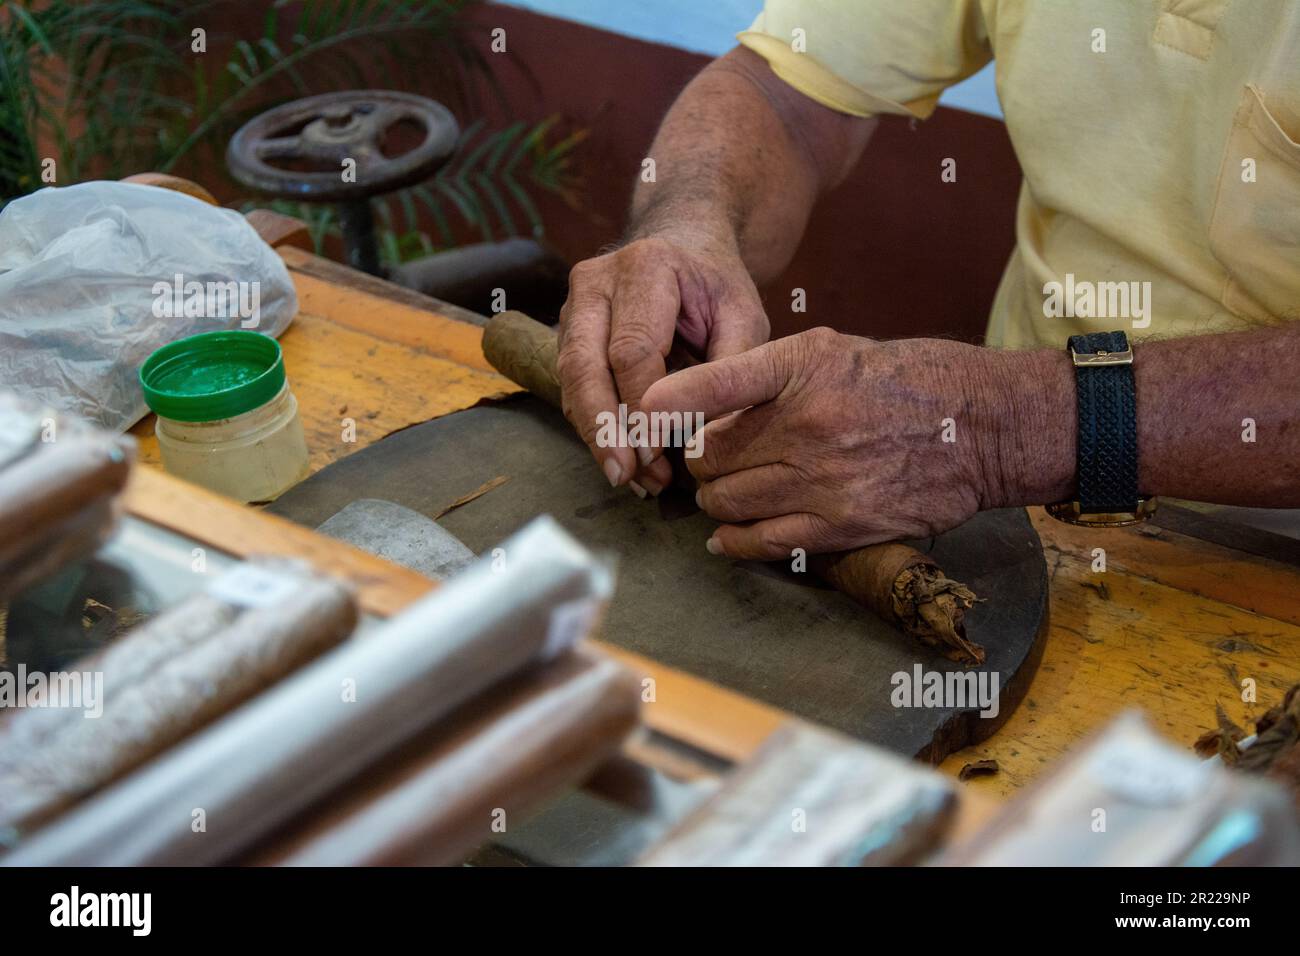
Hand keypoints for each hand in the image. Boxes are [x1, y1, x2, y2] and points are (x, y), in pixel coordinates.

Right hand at [557, 232, 768, 494]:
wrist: (683, 247)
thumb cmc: (716, 285)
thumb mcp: (743, 315)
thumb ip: (733, 366)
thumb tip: (713, 432)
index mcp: (646, 268)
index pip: (633, 349)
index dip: (643, 406)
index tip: (659, 452)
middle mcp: (597, 281)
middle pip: (585, 366)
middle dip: (604, 428)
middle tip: (626, 476)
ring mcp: (573, 305)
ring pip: (571, 381)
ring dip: (598, 436)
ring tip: (631, 479)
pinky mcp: (565, 332)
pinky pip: (572, 388)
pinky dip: (595, 428)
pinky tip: (623, 463)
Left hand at [641, 327, 1072, 558]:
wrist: (980, 426)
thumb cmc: (901, 380)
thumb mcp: (829, 349)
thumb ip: (762, 373)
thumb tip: (693, 402)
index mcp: (802, 368)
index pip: (712, 384)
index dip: (667, 402)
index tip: (642, 413)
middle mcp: (807, 424)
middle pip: (707, 457)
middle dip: (698, 460)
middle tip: (706, 459)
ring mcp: (823, 480)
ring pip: (725, 502)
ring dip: (714, 500)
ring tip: (724, 491)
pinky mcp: (841, 526)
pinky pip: (762, 542)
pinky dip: (733, 540)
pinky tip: (726, 535)